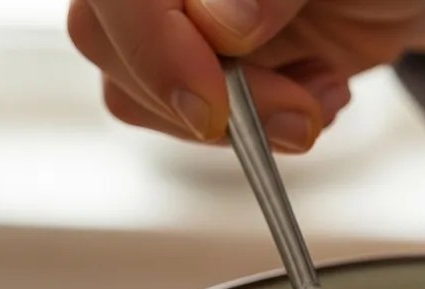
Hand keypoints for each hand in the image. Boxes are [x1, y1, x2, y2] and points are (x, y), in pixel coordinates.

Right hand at [66, 0, 424, 150]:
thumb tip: (222, 24)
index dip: (154, 43)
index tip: (215, 95)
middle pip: (105, 37)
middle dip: (205, 93)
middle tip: (297, 111)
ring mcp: (168, 20)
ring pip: (135, 92)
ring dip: (239, 119)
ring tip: (320, 92)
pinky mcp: (196, 70)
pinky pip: (186, 122)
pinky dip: (254, 131)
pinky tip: (311, 96)